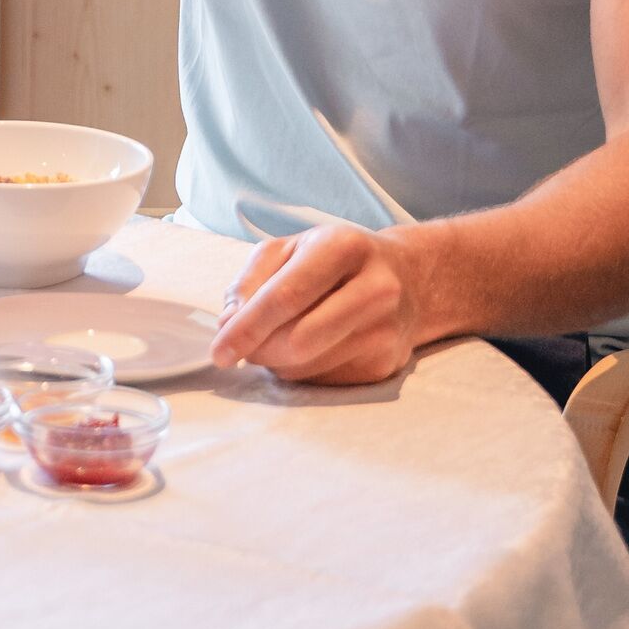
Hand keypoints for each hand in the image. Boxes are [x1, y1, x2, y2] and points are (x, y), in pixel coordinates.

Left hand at [211, 223, 430, 384]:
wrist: (409, 279)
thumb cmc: (336, 260)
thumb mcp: (290, 248)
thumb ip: (251, 280)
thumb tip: (228, 323)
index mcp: (344, 247)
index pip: (286, 296)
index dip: (247, 327)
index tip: (219, 351)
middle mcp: (374, 289)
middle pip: (299, 339)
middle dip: (259, 350)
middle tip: (243, 347)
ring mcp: (386, 331)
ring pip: (309, 366)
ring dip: (277, 362)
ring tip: (280, 339)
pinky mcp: (387, 364)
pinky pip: (325, 381)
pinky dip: (302, 371)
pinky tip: (310, 348)